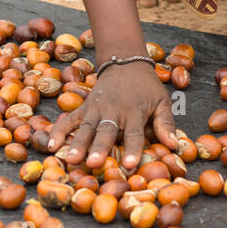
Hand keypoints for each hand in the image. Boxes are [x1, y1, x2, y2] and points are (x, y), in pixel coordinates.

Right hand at [46, 63, 179, 170]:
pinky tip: (51, 146)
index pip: (134, 133)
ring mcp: (96, 108)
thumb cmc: (146, 88)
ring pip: (85, 127)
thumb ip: (166, 124)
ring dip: (77, 143)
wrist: (125, 63)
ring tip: (70, 159)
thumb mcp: (162, 101)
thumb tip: (175, 146)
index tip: (130, 164)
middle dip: (99, 147)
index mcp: (135, 111)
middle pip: (106, 131)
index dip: (132, 148)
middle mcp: (114, 110)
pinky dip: (59, 131)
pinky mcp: (84, 107)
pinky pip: (69, 120)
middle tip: (92, 163)